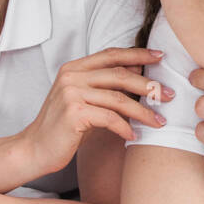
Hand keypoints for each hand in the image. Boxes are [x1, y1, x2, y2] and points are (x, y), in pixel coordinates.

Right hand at [16, 47, 174, 177]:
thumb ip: (105, 84)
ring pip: (119, 99)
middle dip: (149, 85)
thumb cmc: (63, 126)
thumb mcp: (83, 99)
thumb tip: (139, 70)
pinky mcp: (74, 113)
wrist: (34, 149)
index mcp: (74, 68)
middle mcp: (72, 76)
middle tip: (169, 95)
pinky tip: (134, 136)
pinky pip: (110, 119)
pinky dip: (126, 128)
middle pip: (120, 75)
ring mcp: (71, 93)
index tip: (161, 56)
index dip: (138, 54)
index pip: (112, 54)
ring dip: (144, 111)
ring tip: (160, 121)